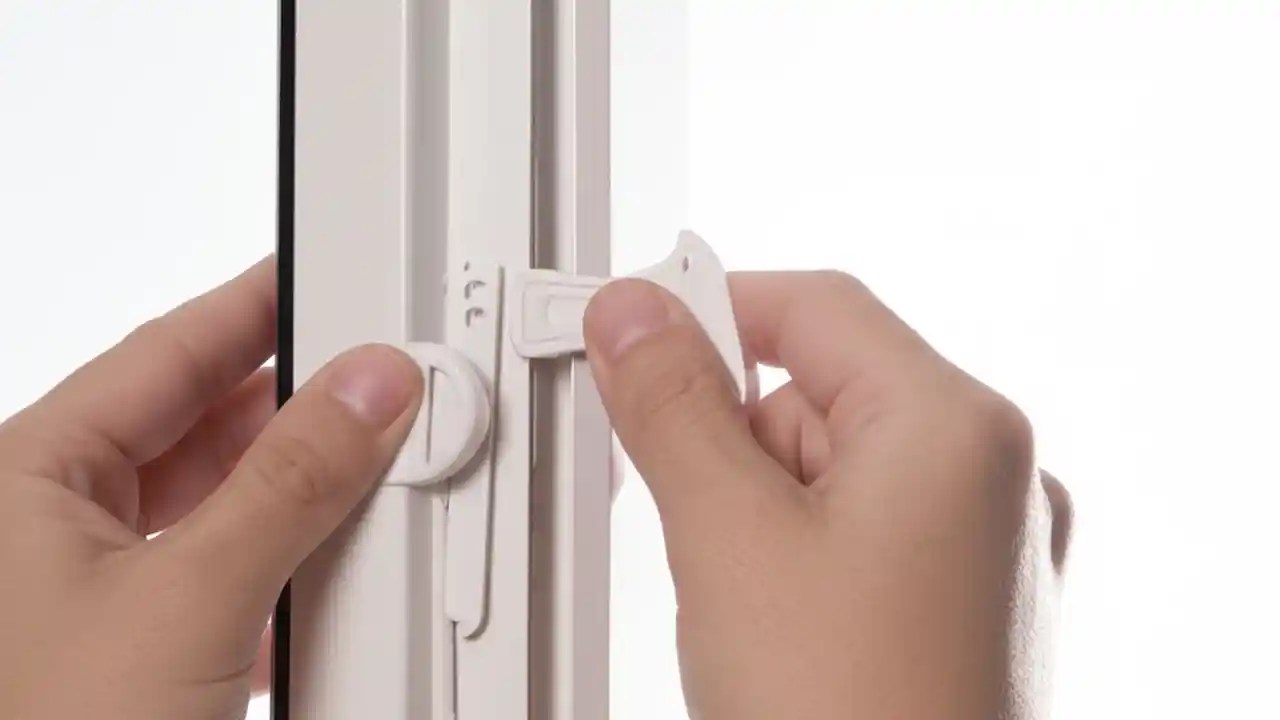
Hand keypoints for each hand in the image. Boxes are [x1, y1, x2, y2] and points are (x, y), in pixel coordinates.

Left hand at [0, 259, 422, 719]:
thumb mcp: (187, 598)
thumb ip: (291, 485)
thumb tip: (370, 392)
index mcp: (26, 478)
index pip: (165, 353)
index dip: (252, 306)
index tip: (324, 274)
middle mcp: (54, 526)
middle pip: (199, 424)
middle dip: (291, 402)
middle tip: (374, 375)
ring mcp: (98, 591)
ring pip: (219, 502)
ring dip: (296, 489)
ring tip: (367, 460)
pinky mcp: (143, 649)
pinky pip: (229, 570)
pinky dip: (287, 562)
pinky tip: (327, 562)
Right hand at [584, 272, 1071, 719]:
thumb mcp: (727, 540)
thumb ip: (671, 408)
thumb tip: (633, 318)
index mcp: (958, 430)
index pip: (815, 306)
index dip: (709, 306)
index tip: (629, 327)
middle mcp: (990, 476)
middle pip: (820, 387)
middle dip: (731, 432)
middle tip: (681, 501)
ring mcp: (979, 544)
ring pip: (829, 463)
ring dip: (758, 502)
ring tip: (739, 596)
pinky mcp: (953, 600)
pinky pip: (856, 526)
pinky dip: (793, 548)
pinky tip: (772, 618)